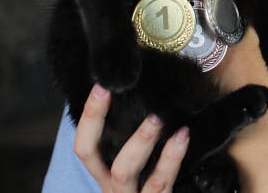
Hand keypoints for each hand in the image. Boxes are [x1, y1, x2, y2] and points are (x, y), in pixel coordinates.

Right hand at [74, 84, 189, 192]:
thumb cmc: (155, 185)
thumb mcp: (141, 167)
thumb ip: (137, 141)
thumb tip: (148, 98)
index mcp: (105, 175)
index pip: (84, 145)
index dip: (90, 115)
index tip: (102, 85)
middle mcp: (112, 187)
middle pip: (91, 155)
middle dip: (98, 121)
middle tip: (115, 91)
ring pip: (125, 171)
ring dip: (139, 141)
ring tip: (157, 116)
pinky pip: (161, 183)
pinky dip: (172, 158)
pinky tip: (183, 137)